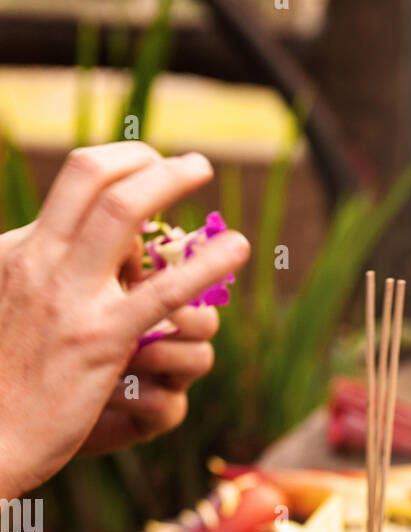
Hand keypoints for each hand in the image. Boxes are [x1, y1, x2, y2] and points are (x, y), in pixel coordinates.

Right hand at [0, 142, 248, 496]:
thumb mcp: (3, 311)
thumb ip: (30, 280)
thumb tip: (52, 260)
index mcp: (16, 254)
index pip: (70, 189)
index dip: (116, 168)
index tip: (147, 169)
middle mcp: (39, 263)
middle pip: (94, 180)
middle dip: (147, 160)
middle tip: (189, 164)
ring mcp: (69, 299)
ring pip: (123, 214)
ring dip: (172, 182)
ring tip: (205, 173)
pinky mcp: (100, 342)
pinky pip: (163, 292)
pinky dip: (205, 264)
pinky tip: (237, 250)